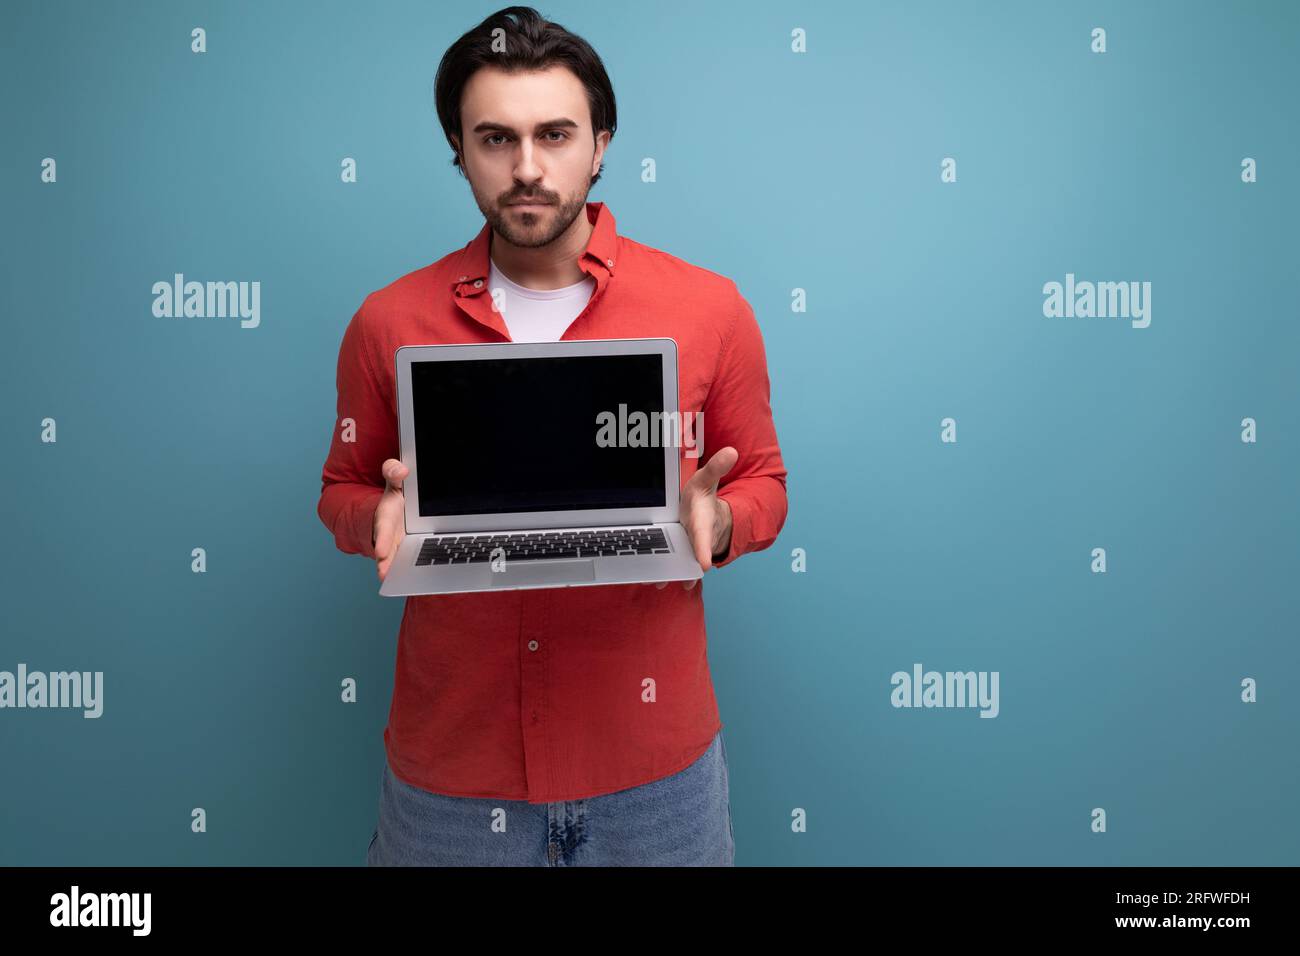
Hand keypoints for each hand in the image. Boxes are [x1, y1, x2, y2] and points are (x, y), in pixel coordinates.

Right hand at [373, 458, 408, 581]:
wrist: (402, 507)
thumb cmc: (397, 496)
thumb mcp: (394, 481)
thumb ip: (394, 472)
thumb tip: (401, 470)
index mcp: (386, 516)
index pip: (383, 528)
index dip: (383, 540)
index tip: (382, 552)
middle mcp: (390, 535)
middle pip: (387, 551)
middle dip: (385, 562)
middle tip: (384, 574)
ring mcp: (400, 546)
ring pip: (398, 561)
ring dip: (398, 572)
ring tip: (400, 583)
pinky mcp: (410, 553)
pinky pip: (412, 564)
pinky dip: (413, 572)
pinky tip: (420, 583)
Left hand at [652, 445, 737, 590]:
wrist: (704, 517)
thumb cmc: (701, 500)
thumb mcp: (706, 481)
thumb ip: (716, 468)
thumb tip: (731, 451)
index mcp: (703, 522)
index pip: (704, 536)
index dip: (704, 549)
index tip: (705, 564)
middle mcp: (695, 540)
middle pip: (690, 556)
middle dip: (687, 566)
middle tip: (682, 579)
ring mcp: (686, 550)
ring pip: (679, 564)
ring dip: (670, 573)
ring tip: (658, 581)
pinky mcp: (676, 555)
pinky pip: (671, 567)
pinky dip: (665, 575)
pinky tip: (655, 582)